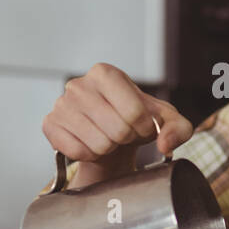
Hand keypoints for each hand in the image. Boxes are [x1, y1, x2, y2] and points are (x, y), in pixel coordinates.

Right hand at [42, 63, 193, 166]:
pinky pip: (78, 152)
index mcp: (106, 73)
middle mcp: (79, 84)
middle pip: (118, 129)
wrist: (110, 133)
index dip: (145, 128)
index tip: (143, 127)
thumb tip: (165, 144)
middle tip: (125, 134)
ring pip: (99, 144)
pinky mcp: (50, 125)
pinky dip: (90, 155)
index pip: (135, 112)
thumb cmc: (136, 121)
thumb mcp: (165, 120)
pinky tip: (92, 143)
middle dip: (128, 139)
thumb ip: (177, 129)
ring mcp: (61, 104)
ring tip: (109, 137)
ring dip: (110, 148)